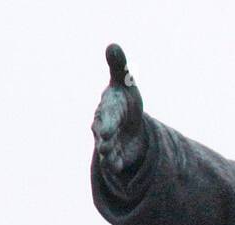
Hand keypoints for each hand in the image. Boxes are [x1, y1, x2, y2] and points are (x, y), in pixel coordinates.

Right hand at [92, 43, 146, 173]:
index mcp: (107, 108)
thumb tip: (113, 46)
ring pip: (106, 149)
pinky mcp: (116, 156)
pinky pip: (114, 162)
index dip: (106, 121)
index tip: (107, 128)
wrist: (132, 126)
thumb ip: (120, 68)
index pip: (106, 114)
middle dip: (104, 138)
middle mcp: (104, 126)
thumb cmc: (126, 101)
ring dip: (109, 155)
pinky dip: (115, 166)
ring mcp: (109, 142)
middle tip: (106, 143)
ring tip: (111, 159)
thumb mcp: (127, 84)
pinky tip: (118, 169)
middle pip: (103, 133)